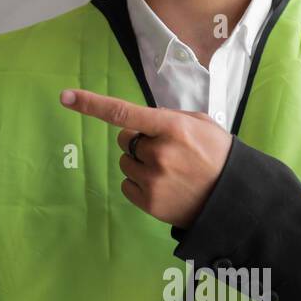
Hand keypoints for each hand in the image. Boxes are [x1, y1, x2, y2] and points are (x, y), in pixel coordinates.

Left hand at [60, 88, 231, 229]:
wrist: (235, 198)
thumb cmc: (218, 155)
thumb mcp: (201, 124)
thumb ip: (169, 117)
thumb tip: (139, 120)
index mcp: (172, 127)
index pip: (123, 112)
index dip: (91, 104)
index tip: (65, 97)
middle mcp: (160, 153)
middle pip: (125, 140)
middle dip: (138, 141)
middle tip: (166, 151)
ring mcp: (154, 180)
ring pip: (126, 163)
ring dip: (140, 163)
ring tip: (171, 171)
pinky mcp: (150, 203)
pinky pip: (127, 185)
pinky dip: (140, 183)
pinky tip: (165, 186)